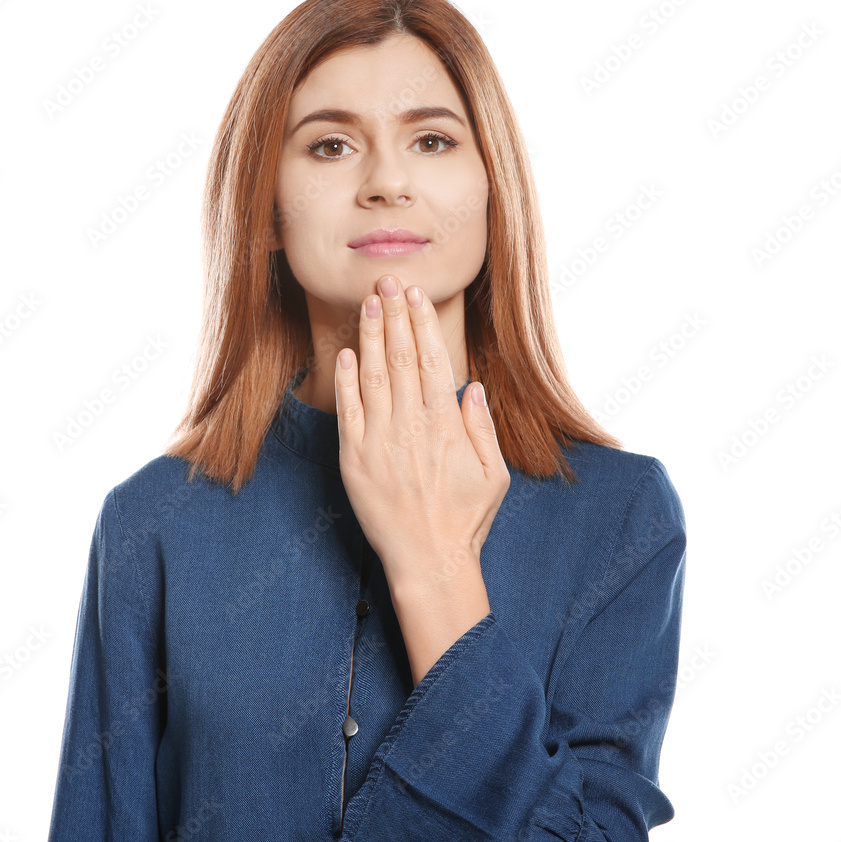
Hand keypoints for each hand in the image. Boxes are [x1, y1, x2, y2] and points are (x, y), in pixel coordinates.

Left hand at [333, 274, 510, 588]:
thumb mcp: (494, 475)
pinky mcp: (353, 459)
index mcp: (445, 426)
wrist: (427, 560)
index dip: (422, 324)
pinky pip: (348, 410)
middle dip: (394, 316)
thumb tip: (474, 387)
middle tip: (387, 281)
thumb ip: (483, 428)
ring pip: (372, 377)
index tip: (416, 295)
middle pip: (401, 358)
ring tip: (368, 303)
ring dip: (370, 336)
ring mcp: (378, 441)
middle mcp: (410, 426)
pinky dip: (346, 379)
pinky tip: (347, 352)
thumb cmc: (465, 519)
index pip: (431, 361)